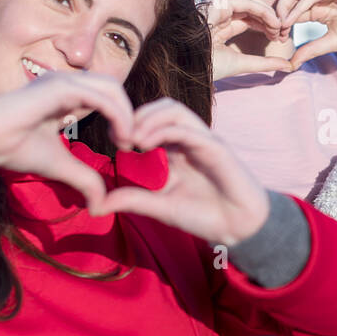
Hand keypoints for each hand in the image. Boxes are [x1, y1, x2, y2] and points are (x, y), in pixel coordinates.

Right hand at [0, 71, 135, 213]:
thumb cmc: (13, 148)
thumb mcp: (59, 166)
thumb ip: (83, 180)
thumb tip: (100, 207)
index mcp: (65, 94)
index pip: (106, 95)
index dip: (122, 117)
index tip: (126, 145)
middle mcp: (66, 82)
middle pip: (113, 88)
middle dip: (130, 114)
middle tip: (133, 143)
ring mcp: (62, 81)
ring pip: (111, 89)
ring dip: (127, 115)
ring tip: (127, 142)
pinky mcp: (59, 88)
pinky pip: (100, 97)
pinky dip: (117, 115)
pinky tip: (119, 137)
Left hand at [91, 97, 270, 245]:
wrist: (239, 228)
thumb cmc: (205, 216)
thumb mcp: (160, 207)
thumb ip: (133, 200)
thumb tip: (97, 205)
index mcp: (177, 149)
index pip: (152, 120)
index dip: (130, 124)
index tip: (114, 143)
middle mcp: (189, 140)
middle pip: (162, 106)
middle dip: (137, 115)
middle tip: (120, 137)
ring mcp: (203, 141)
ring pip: (174, 109)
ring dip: (148, 117)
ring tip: (132, 138)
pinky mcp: (215, 148)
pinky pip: (188, 129)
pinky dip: (164, 130)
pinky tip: (145, 144)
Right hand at [202, 0, 293, 80]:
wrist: (190, 68)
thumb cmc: (209, 68)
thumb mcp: (243, 64)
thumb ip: (264, 63)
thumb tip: (289, 66)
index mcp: (220, 25)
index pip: (248, 19)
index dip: (266, 25)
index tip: (279, 37)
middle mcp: (218, 14)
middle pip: (250, 8)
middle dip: (269, 18)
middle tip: (282, 31)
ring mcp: (216, 7)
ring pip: (249, 2)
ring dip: (268, 13)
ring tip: (279, 27)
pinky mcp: (217, 5)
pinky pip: (244, 2)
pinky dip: (262, 10)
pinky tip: (273, 22)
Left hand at [275, 0, 336, 67]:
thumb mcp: (332, 43)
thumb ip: (311, 49)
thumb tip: (291, 64)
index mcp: (317, 5)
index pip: (291, 8)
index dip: (280, 22)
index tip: (277, 39)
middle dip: (278, 12)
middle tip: (275, 31)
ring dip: (286, 8)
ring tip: (281, 25)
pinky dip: (300, 5)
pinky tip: (293, 18)